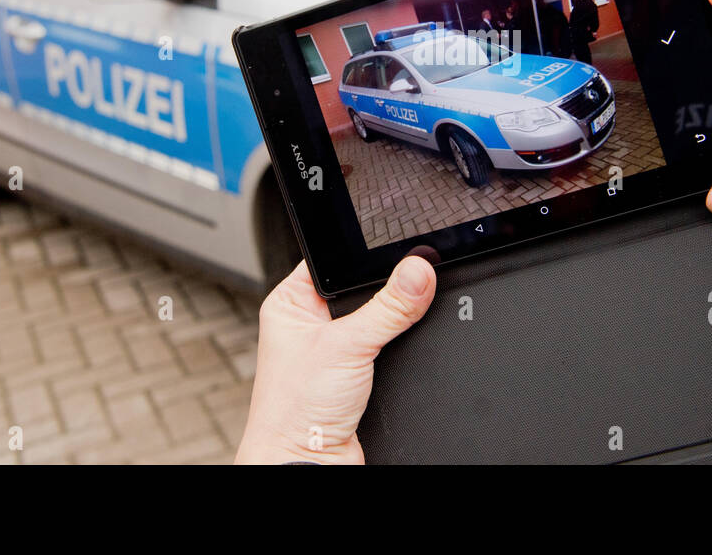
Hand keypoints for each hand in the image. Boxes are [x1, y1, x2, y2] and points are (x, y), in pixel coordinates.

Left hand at [236, 256, 435, 463]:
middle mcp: (311, 323)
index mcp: (291, 303)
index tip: (401, 248)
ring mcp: (335, 348)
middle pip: (362, 287)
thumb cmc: (294, 412)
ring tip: (405, 317)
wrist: (308, 464)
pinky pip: (389, 343)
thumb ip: (388, 308)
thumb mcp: (347, 346)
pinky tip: (404, 342)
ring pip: (379, 316)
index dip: (365, 254)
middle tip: (411, 281)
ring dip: (395, 320)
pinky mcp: (358, 371)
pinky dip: (402, 342)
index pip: (333, 260)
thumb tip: (419, 272)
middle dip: (387, 288)